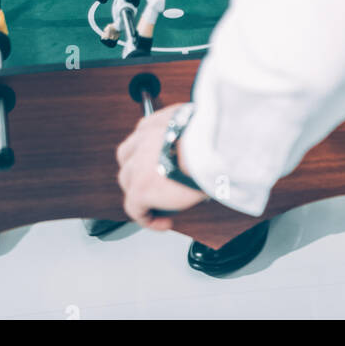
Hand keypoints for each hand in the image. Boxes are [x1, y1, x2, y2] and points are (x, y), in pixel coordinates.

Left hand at [116, 104, 207, 229]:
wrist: (214, 146)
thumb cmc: (217, 137)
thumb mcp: (202, 126)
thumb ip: (192, 134)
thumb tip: (204, 147)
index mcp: (158, 122)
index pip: (142, 137)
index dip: (149, 155)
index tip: (160, 167)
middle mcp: (144, 139)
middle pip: (128, 159)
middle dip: (139, 173)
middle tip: (159, 187)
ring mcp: (138, 164)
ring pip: (128, 182)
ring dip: (142, 195)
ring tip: (162, 206)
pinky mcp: (140, 188)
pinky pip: (135, 209)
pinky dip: (148, 219)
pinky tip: (165, 223)